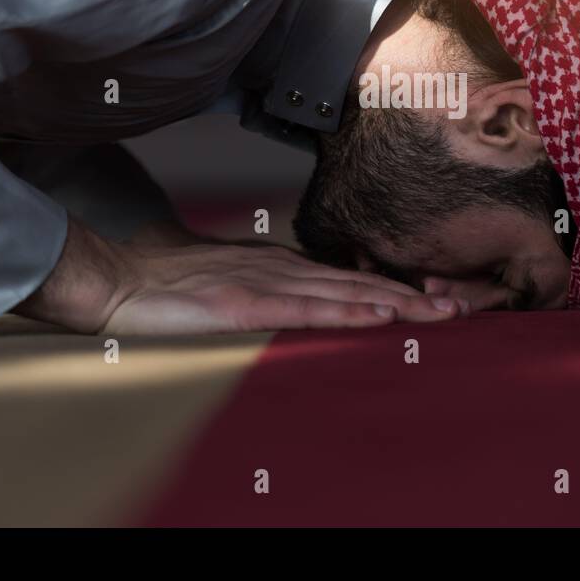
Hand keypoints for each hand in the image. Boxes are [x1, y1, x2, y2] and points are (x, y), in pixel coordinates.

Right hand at [20, 218, 519, 334]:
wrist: (120, 276)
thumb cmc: (170, 282)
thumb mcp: (231, 282)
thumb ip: (269, 287)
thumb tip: (305, 298)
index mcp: (279, 264)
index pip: (347, 275)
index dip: (391, 286)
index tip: (433, 298)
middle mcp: (281, 267)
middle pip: (358, 280)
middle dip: (410, 295)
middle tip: (459, 307)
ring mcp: (264, 283)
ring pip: (342, 292)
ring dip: (392, 303)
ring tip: (435, 314)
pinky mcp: (243, 303)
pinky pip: (303, 309)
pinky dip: (344, 311)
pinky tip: (373, 316)